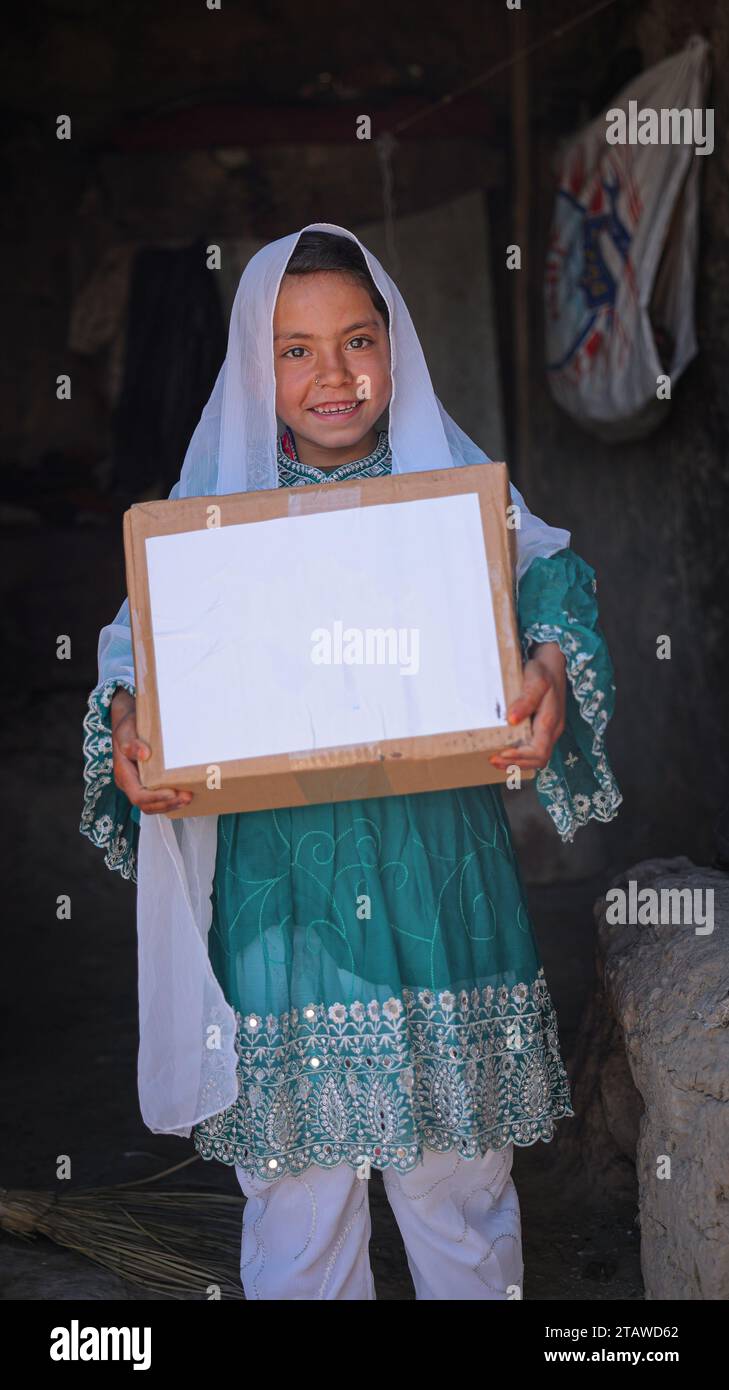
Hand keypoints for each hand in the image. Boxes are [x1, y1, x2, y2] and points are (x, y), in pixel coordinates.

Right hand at [111, 688, 192, 813]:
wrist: (129, 723)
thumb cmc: (127, 727)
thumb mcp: (126, 731)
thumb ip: (131, 744)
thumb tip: (144, 754)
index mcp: (124, 774)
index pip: (137, 795)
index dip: (155, 798)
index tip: (172, 792)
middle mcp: (130, 783)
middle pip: (147, 805)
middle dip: (168, 804)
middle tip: (187, 796)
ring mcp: (139, 784)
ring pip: (153, 805)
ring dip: (172, 804)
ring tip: (188, 797)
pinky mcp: (148, 783)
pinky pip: (158, 798)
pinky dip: (171, 800)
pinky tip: (183, 795)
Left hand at [489, 641, 566, 770]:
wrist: (552, 662)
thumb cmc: (543, 671)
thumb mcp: (535, 682)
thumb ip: (526, 701)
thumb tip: (512, 720)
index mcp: (551, 722)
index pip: (539, 752)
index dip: (520, 758)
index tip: (500, 754)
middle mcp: (552, 730)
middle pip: (538, 759)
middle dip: (516, 763)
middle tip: (492, 760)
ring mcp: (549, 730)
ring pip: (537, 757)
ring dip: (517, 762)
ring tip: (496, 760)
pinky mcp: (543, 727)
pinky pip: (534, 748)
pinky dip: (520, 755)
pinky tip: (505, 752)